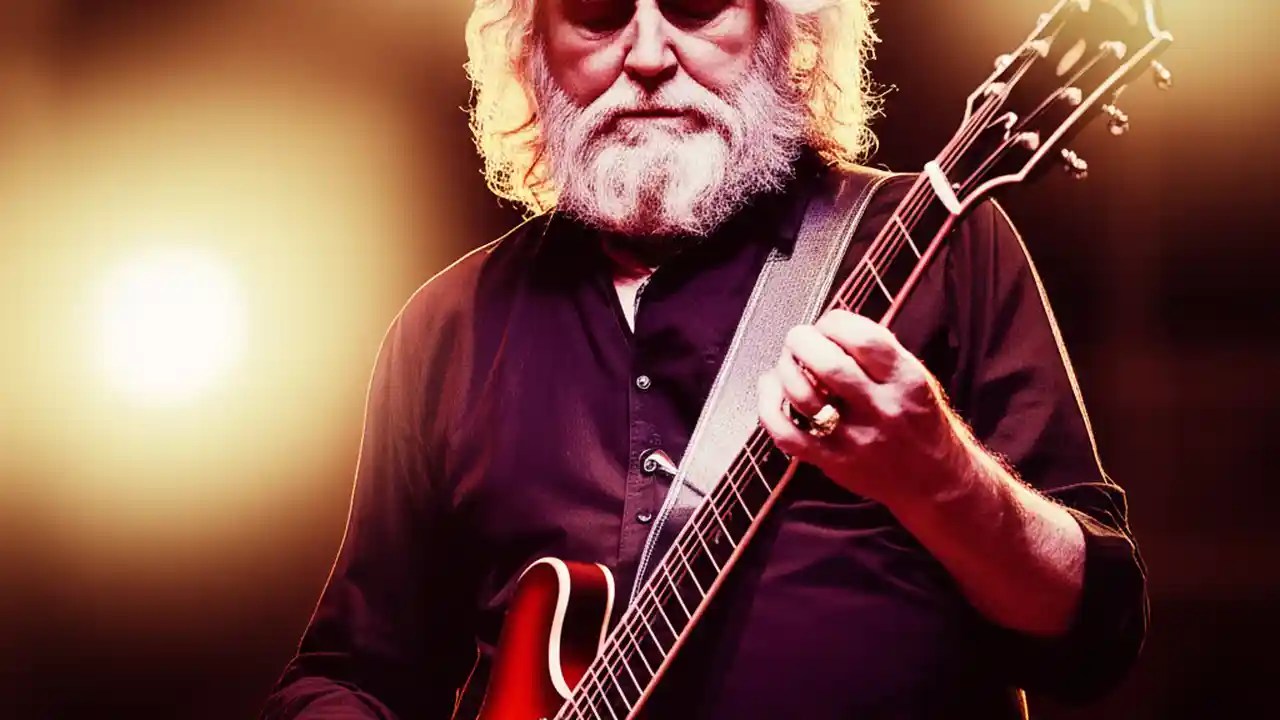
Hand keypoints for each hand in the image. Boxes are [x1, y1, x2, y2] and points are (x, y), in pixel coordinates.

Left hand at [757, 309, 968, 509]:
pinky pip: (787, 433)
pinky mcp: (833, 462)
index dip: (833, 322)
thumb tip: (829, 324)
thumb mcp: (915, 377)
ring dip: (785, 370)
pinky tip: (771, 389)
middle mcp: (882, 408)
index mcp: (906, 380)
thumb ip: (877, 352)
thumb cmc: (919, 420)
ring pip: (803, 395)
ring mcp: (855, 439)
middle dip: (802, 342)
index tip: (825, 326)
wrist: (934, 481)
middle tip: (797, 341)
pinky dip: (768, 406)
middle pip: (828, 364)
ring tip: (787, 364)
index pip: (863, 338)